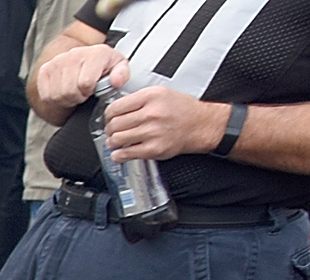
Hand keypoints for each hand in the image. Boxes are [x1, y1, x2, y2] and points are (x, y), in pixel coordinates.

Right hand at [33, 40, 125, 120]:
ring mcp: (57, 62)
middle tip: (83, 93)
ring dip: (66, 99)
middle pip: (69, 91)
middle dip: (78, 97)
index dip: (89, 92)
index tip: (93, 89)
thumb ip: (122, 74)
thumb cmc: (102, 66)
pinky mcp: (45, 70)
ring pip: (57, 95)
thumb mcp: (118, 67)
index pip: (85, 83)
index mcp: (95, 54)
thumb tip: (116, 81)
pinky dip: (55, 98)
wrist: (84, 59)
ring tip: (75, 93)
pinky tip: (64, 92)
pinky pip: (46, 95)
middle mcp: (73, 55)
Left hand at [102, 80, 222, 158]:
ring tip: (117, 141)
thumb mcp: (161, 94)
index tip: (110, 119)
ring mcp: (152, 132)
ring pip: (117, 139)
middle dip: (110, 129)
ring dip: (113, 142)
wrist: (201, 124)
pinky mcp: (154, 149)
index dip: (108, 115)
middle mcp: (152, 113)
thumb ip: (138, 100)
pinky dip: (118, 155)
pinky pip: (125, 154)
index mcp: (151, 96)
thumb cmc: (181, 110)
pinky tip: (121, 152)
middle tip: (113, 131)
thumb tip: (114, 111)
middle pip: (114, 124)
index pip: (115, 107)